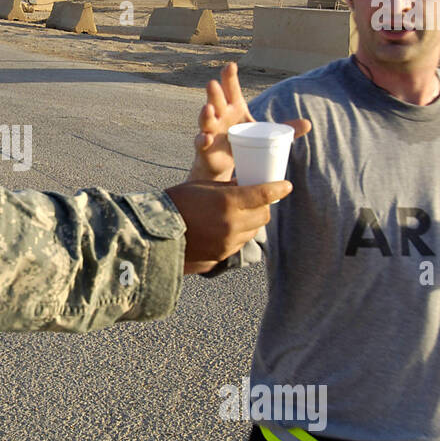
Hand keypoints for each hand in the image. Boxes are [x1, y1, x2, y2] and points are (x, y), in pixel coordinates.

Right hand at [163, 179, 293, 273]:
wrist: (153, 234)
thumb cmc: (175, 204)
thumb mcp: (201, 187)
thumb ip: (227, 188)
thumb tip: (246, 185)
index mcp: (228, 202)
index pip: (263, 195)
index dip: (278, 188)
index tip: (286, 185)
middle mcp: (232, 224)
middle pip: (263, 215)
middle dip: (264, 206)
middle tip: (259, 200)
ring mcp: (228, 242)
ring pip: (253, 231)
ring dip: (251, 221)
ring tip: (239, 214)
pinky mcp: (222, 255)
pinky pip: (239, 243)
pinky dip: (238, 234)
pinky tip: (226, 228)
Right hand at [190, 62, 310, 181]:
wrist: (227, 161)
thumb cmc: (244, 139)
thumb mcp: (264, 132)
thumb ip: (285, 128)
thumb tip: (308, 124)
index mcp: (235, 107)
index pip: (231, 89)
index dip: (229, 77)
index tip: (231, 65)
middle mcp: (220, 115)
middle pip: (216, 100)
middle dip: (214, 92)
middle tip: (212, 83)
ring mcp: (210, 129)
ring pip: (206, 119)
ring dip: (205, 114)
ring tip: (208, 109)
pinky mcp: (204, 146)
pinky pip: (201, 142)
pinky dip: (202, 140)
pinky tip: (205, 138)